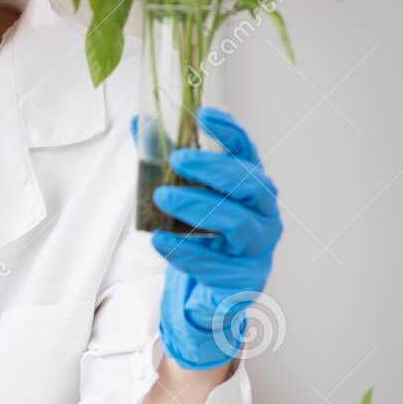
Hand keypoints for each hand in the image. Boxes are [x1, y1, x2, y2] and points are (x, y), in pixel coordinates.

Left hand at [130, 106, 281, 369]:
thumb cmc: (205, 234)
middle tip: (176, 159)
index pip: (247, 151)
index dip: (230, 131)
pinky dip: (185, 250)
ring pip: (236, 221)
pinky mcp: (244, 276)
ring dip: (197, 205)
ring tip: (162, 196)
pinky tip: (159, 240)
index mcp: (252, 185)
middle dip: (213, 168)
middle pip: (248, 183)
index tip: (203, 114)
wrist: (215, 289)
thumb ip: (166, 162)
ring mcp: (258, 246)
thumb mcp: (186, 194)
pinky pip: (215, 262)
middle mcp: (263, 212)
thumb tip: (139, 124)